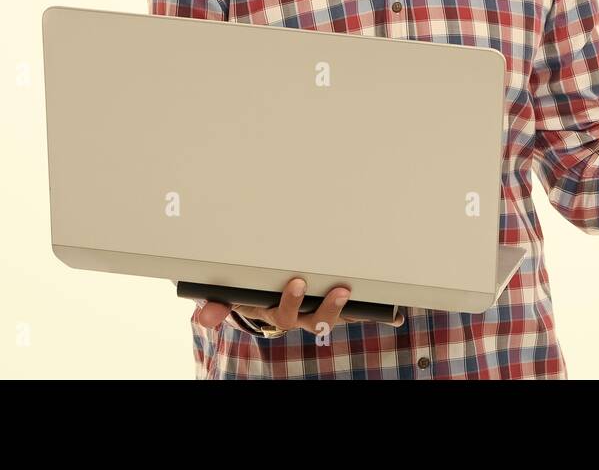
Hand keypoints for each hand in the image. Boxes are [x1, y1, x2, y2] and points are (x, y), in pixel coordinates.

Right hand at [194, 277, 404, 332]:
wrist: (264, 298)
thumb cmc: (251, 291)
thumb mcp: (232, 297)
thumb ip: (218, 305)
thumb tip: (203, 316)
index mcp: (276, 312)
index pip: (283, 312)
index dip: (291, 301)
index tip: (297, 282)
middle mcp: (300, 315)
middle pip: (315, 318)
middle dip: (325, 306)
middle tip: (336, 288)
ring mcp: (318, 311)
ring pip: (334, 315)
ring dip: (345, 306)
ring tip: (352, 289)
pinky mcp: (335, 306)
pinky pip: (356, 312)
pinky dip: (376, 313)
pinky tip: (395, 314)